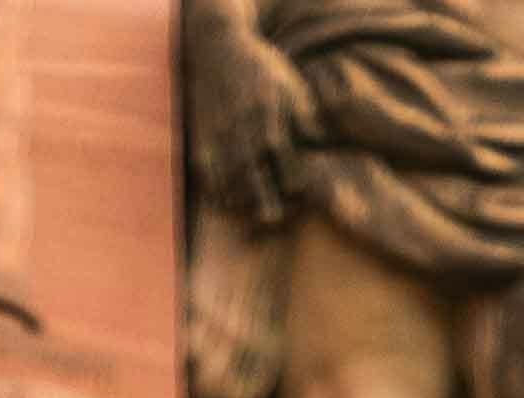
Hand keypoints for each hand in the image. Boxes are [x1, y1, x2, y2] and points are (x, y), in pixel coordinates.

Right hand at [188, 0, 316, 217]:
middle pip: (256, 178)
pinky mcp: (202, 140)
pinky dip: (217, 194)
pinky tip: (227, 205)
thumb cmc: (262, 70)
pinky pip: (208, 176)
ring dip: (241, 204)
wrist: (219, 50)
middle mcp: (245, 131)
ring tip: (250, 218)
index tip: (299, 196)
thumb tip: (321, 144)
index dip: (295, 185)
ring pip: (230, 182)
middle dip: (266, 203)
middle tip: (273, 221)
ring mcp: (220, 138)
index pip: (287, 163)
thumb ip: (306, 116)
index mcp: (272, 118)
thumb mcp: (291, 85)